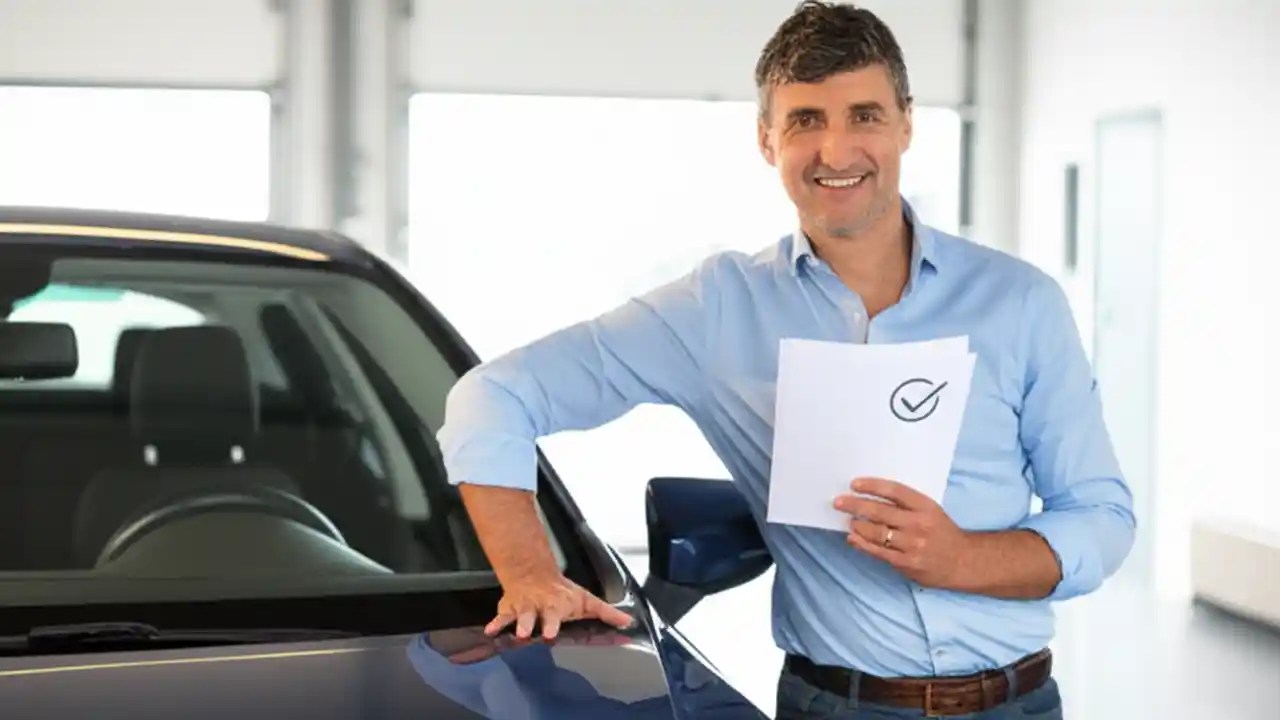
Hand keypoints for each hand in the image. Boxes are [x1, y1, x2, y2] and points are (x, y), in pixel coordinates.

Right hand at [486, 573, 633, 640]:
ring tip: (517, 634)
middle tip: (534, 634)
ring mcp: (524, 608)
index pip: (557, 613)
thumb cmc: (563, 593)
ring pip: (520, 615)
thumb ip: (606, 613)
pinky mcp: (509, 609)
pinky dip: (495, 623)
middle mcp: (541, 607)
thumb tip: (628, 623)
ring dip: (518, 624)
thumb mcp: (587, 600)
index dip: (554, 622)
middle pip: (538, 615)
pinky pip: (501, 616)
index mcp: (559, 606)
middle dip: (536, 624)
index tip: (553, 633)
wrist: (533, 574)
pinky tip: (490, 631)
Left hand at [834, 477, 972, 588]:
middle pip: (880, 511)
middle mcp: (918, 524)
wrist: (963, 561)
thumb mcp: (930, 511)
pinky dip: (862, 544)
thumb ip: (905, 504)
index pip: (894, 491)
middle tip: (839, 502)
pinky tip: (853, 538)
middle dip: (856, 505)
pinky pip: (878, 552)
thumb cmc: (942, 532)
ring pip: (876, 532)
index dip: (872, 485)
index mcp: (925, 506)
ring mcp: (912, 545)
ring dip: (858, 525)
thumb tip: (869, 496)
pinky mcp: (906, 563)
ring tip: (850, 521)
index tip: (854, 484)